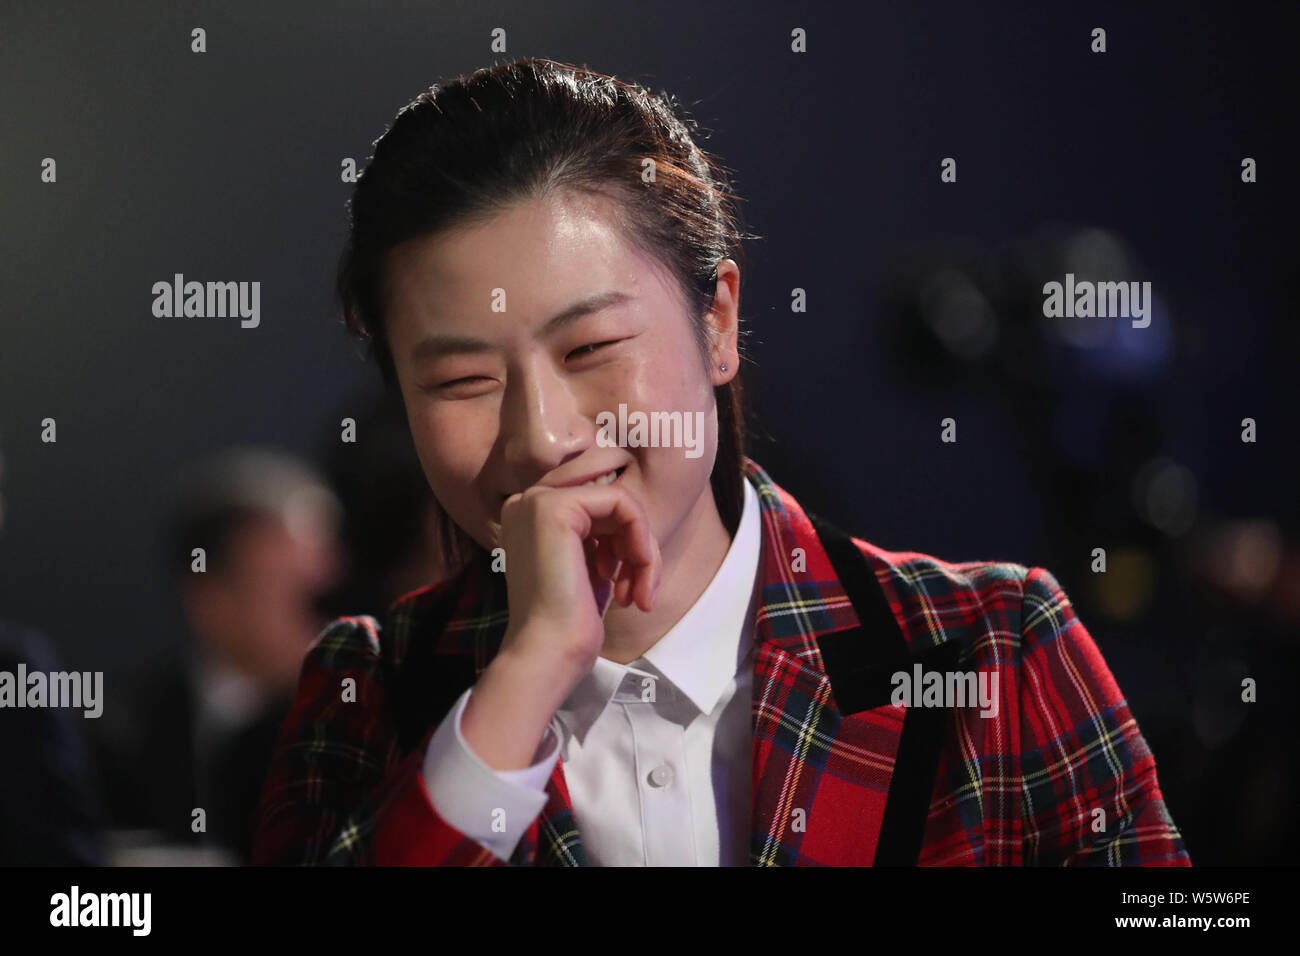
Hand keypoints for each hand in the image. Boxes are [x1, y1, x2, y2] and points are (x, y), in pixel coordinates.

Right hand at [495, 481, 661, 686]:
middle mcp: (528, 502)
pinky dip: (641, 537)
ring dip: (643, 550)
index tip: (628, 578)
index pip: (595, 504)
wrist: (547, 652)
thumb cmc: (568, 624)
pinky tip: (639, 573)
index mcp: (530, 517)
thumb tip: (633, 517)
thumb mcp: (589, 568)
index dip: (622, 535)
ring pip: (620, 502)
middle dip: (636, 544)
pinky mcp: (555, 506)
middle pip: (609, 502)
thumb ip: (602, 537)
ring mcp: (537, 501)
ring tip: (639, 593)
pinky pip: (621, 502)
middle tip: (640, 590)